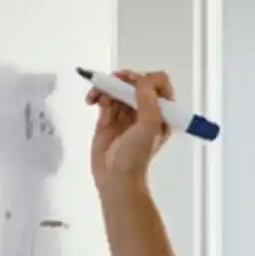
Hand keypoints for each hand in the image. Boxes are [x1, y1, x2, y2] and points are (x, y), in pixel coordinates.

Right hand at [87, 69, 173, 187]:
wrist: (116, 176)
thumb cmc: (136, 158)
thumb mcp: (149, 127)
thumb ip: (148, 101)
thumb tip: (142, 80)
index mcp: (162, 112)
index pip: (158, 83)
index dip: (146, 79)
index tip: (133, 85)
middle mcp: (145, 110)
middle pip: (135, 81)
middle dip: (123, 79)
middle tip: (114, 83)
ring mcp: (127, 112)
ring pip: (118, 87)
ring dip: (107, 86)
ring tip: (98, 96)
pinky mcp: (109, 116)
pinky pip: (104, 96)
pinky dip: (97, 93)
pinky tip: (92, 100)